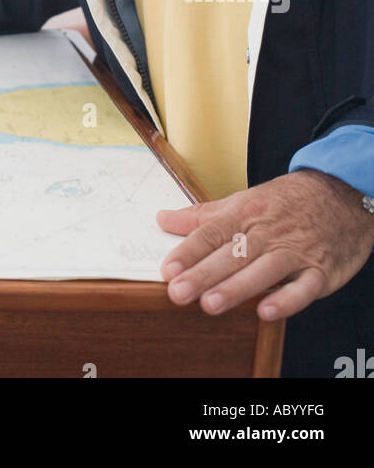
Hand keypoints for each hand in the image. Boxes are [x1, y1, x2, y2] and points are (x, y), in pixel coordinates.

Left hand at [156, 169, 373, 320]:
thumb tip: (163, 220)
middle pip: (232, 254)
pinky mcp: (319, 271)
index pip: (212, 233)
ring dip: (237, 288)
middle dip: (204, 274)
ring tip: (211, 303)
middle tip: (178, 292)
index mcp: (245, 214)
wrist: (340, 194)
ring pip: (263, 271)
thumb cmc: (285, 202)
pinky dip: (287, 299)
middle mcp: (267, 233)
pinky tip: (267, 310)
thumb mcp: (242, 201)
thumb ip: (202, 216)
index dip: (188, 252)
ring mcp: (294, 252)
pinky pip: (303, 287)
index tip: (167, 269)